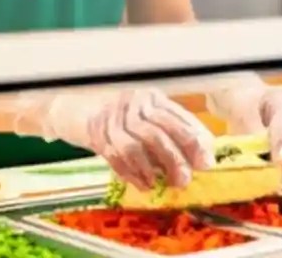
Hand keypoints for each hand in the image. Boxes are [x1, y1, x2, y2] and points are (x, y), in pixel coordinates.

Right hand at [14, 88, 214, 189]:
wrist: (74, 104)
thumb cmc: (119, 113)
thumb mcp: (146, 113)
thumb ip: (171, 127)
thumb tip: (203, 149)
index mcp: (150, 97)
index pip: (177, 117)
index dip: (194, 140)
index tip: (207, 161)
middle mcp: (132, 103)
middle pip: (158, 132)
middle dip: (175, 158)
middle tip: (185, 179)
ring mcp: (111, 118)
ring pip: (136, 146)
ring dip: (152, 168)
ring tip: (164, 183)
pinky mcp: (95, 134)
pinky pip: (116, 157)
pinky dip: (132, 173)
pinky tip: (144, 184)